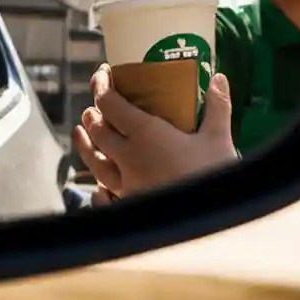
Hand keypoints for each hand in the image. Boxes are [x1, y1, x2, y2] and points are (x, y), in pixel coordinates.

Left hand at [72, 65, 236, 199]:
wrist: (211, 225)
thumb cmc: (213, 175)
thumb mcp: (219, 139)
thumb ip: (217, 107)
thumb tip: (219, 77)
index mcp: (144, 135)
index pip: (110, 105)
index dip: (101, 86)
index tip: (102, 74)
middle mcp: (127, 158)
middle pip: (97, 131)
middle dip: (92, 113)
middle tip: (96, 104)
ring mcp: (125, 186)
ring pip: (93, 162)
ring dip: (85, 144)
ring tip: (81, 133)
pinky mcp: (129, 207)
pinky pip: (103, 193)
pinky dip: (96, 182)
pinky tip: (98, 183)